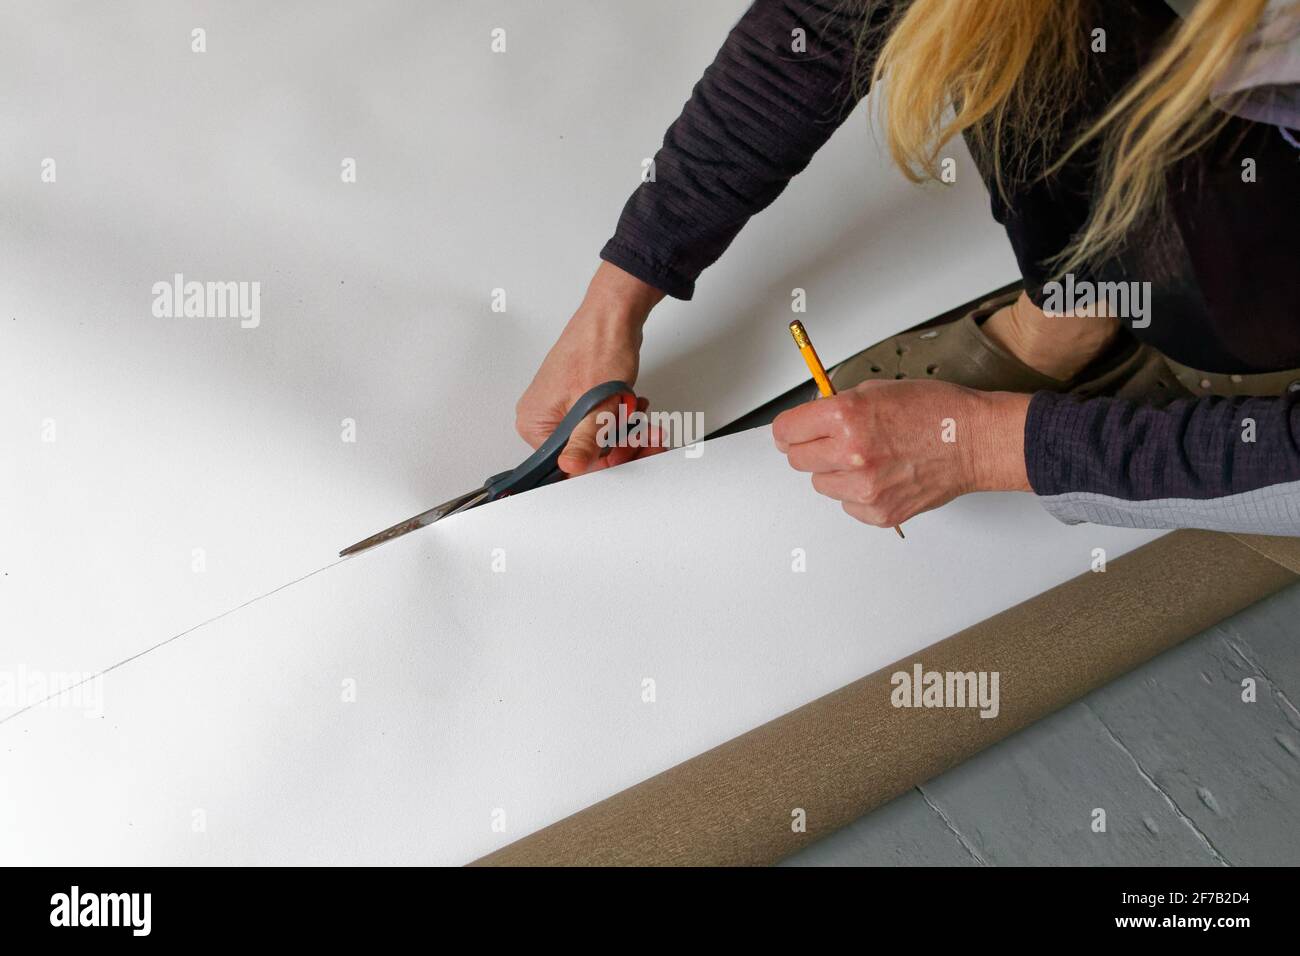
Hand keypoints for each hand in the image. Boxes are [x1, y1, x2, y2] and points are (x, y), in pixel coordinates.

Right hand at [516, 262, 664, 473]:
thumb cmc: (599, 347)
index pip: (565, 465)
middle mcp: (543, 418)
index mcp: (535, 423)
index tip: (626, 454)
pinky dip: (620, 419)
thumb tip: (571, 464)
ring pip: (597, 440)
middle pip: (584, 454)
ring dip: (625, 432)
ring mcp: (562, 409)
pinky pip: (601, 423)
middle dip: (620, 445)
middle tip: (643, 434)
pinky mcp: (579, 400)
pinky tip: (633, 406)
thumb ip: (586, 440)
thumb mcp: (597, 404)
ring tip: (638, 413)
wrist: (614, 316)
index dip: (600, 464)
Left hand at [771, 380, 1030, 527]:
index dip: (788, 430)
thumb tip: (812, 418)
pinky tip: (883, 476)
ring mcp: (865, 487)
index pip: (786, 431)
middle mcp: (851, 454)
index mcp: (846, 417)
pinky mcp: (879, 512)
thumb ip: (839, 405)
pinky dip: (858, 493)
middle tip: (832, 444)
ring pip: (822, 484)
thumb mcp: (879, 390)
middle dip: (811, 449)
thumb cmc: (937, 412)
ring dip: (836, 472)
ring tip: (868, 458)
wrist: (975, 441)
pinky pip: (848, 505)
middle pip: (798, 460)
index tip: (791, 433)